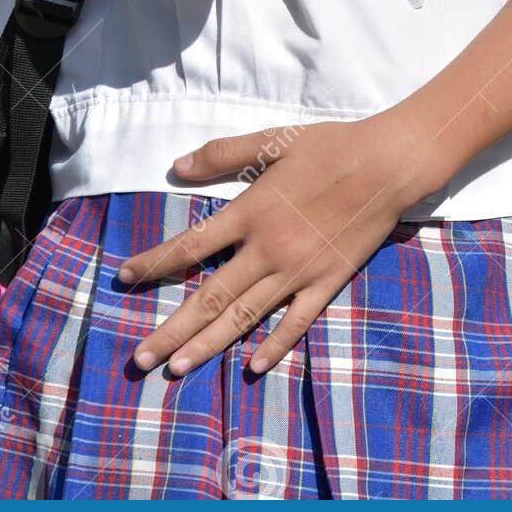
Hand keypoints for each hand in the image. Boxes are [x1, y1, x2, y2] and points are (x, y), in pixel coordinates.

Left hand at [116, 116, 425, 377]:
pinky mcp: (327, 282)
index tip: (124, 279)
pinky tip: (253, 367)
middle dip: (172, 331)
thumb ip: (224, 153)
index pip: (191, 246)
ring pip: (246, 317)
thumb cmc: (330, 147)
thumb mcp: (272, 140)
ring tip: (177, 371)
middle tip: (140, 360)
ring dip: (209, 346)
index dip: (155, 264)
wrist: (387, 164)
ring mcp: (298, 271)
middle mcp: (267, 249)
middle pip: (210, 297)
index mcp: (250, 212)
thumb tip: (179, 166)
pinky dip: (275, 345)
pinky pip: (297, 321)